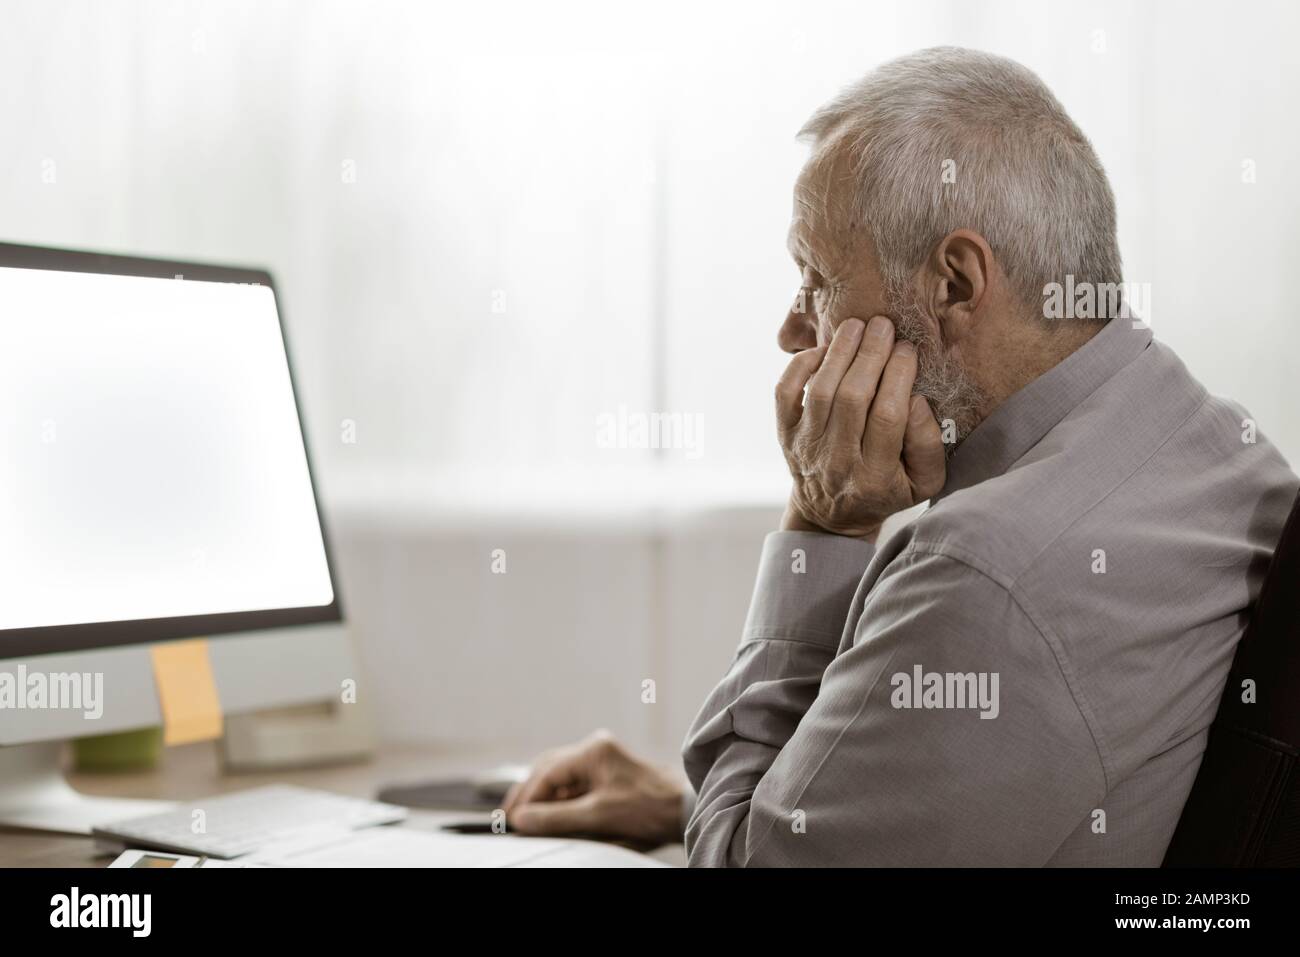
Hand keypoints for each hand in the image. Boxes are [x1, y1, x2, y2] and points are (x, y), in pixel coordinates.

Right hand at [503, 730, 685, 844]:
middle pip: (548, 770)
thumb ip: (557, 817)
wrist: (684, 809)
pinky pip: (573, 787)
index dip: (526, 798)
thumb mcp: (598, 815)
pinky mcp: (607, 777)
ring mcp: (601, 762)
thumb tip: (522, 819)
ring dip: (543, 800)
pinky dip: (559, 802)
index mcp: (592, 751)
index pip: (546, 772)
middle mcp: (595, 750)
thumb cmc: (649, 807)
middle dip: (529, 795)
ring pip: (559, 779)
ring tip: (528, 820)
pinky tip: (553, 817)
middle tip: (511, 819)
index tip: (513, 820)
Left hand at [777, 315, 945, 538]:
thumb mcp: (923, 482)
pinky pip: (785, 393)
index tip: (908, 350)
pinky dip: (800, 367)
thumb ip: (928, 444)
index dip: (898, 377)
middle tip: (884, 326)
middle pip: (852, 398)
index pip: (887, 417)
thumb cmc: (886, 491)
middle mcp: (836, 463)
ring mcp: (807, 448)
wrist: (831, 515)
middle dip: (870, 356)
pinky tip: (824, 349)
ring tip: (857, 326)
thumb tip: (915, 399)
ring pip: (821, 391)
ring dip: (840, 352)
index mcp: (876, 477)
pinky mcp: (786, 435)